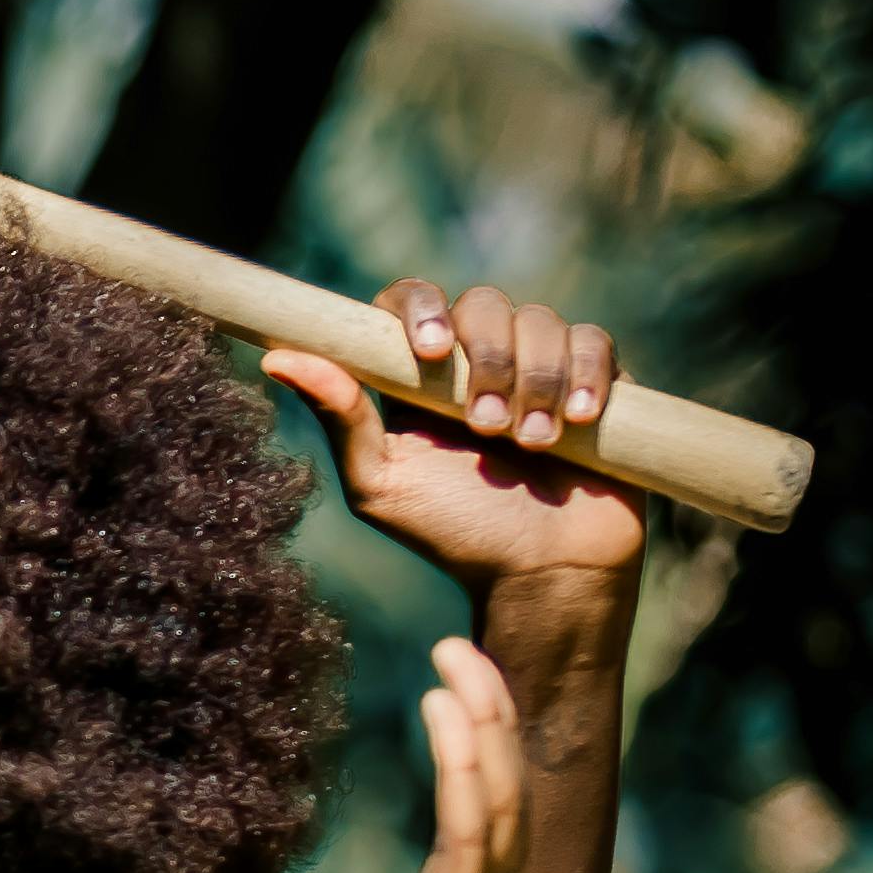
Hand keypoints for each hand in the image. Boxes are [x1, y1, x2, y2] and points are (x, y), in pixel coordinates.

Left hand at [265, 277, 643, 599]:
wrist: (543, 573)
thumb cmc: (455, 533)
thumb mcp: (383, 484)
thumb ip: (341, 420)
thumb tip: (276, 358)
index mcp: (419, 373)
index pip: (411, 299)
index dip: (421, 308)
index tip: (430, 350)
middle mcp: (477, 358)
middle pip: (483, 302)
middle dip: (488, 361)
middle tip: (487, 428)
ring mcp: (538, 365)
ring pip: (540, 320)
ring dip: (536, 381)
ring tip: (533, 445)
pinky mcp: (593, 379)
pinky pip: (595, 342)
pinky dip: (586, 374)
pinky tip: (578, 420)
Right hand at [289, 634, 526, 872]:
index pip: (474, 846)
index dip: (468, 778)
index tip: (445, 705)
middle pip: (505, 807)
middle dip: (489, 726)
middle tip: (457, 645)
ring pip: (501, 802)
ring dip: (486, 727)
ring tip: (458, 652)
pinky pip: (478, 814)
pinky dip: (470, 759)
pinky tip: (452, 710)